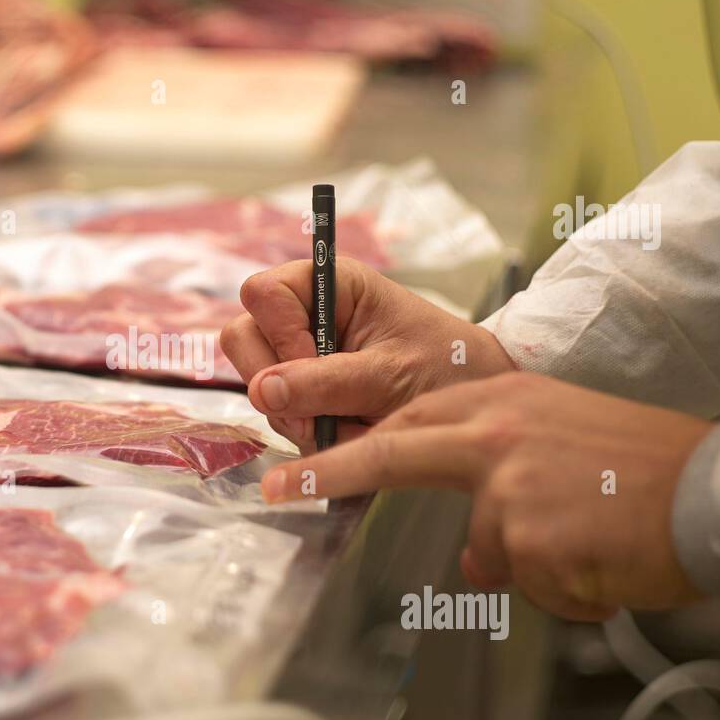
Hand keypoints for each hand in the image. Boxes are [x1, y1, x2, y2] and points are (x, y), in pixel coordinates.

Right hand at [221, 257, 515, 451]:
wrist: (476, 406)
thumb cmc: (446, 368)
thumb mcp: (391, 374)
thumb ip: (327, 382)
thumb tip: (263, 391)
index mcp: (328, 285)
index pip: (263, 294)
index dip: (278, 333)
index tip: (312, 366)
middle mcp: (305, 316)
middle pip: (243, 337)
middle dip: (274, 382)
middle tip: (316, 413)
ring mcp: (299, 357)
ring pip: (257, 384)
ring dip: (296, 416)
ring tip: (351, 424)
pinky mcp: (303, 395)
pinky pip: (278, 416)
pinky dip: (307, 434)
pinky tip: (345, 433)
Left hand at [262, 372, 714, 620]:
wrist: (709, 489)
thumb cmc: (639, 463)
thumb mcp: (556, 434)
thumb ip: (497, 472)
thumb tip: (471, 548)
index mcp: (497, 400)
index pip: (405, 422)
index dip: (348, 447)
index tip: (295, 465)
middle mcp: (491, 433)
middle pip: (391, 452)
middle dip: (328, 471)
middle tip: (276, 489)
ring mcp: (504, 482)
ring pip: (481, 545)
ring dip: (531, 558)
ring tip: (589, 538)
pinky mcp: (525, 532)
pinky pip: (522, 579)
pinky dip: (558, 583)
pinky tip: (598, 558)